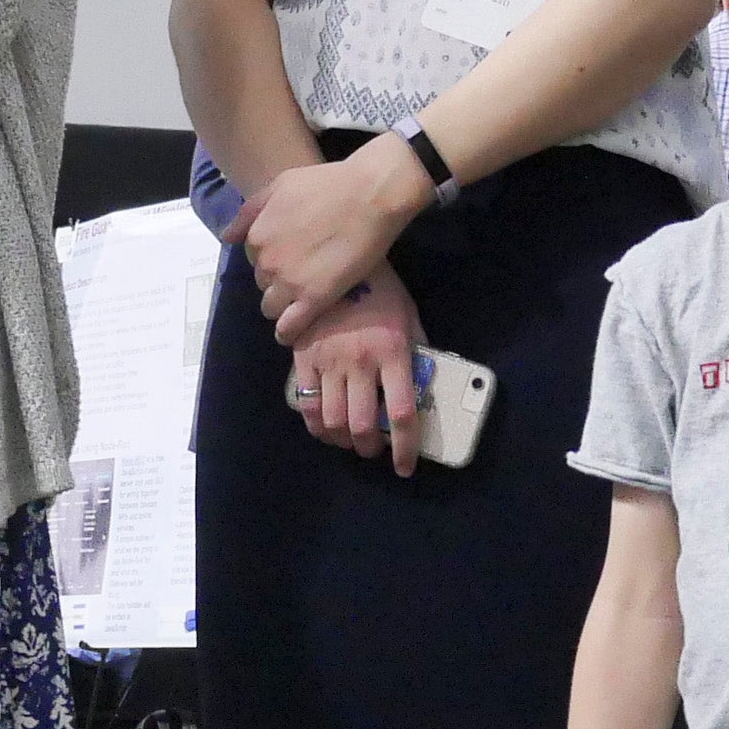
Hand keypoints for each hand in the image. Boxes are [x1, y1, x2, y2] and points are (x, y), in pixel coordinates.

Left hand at [243, 146, 422, 330]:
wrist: (370, 194)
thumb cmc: (328, 183)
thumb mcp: (280, 185)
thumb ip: (250, 211)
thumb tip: (227, 237)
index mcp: (258, 235)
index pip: (255, 259)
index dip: (274, 257)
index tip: (293, 255)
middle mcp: (267, 262)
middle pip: (263, 283)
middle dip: (279, 280)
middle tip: (305, 272)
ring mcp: (290, 283)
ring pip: (272, 307)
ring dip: (283, 305)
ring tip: (302, 299)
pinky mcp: (314, 299)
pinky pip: (290, 327)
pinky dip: (287, 333)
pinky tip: (292, 333)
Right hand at [285, 277, 425, 471]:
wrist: (336, 261)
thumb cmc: (381, 289)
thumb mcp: (408, 316)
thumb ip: (417, 350)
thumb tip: (425, 383)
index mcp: (393, 353)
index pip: (400, 414)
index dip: (403, 448)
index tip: (403, 468)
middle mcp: (360, 363)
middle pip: (362, 426)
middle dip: (369, 449)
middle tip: (373, 450)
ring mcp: (328, 362)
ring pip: (332, 421)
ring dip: (343, 441)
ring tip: (350, 441)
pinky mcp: (303, 358)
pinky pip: (306, 403)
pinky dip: (316, 426)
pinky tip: (325, 428)